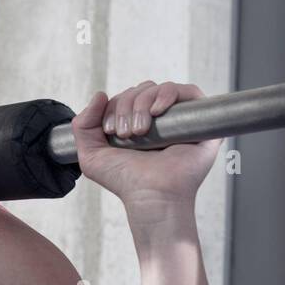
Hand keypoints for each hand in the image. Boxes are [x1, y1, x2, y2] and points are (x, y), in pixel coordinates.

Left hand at [70, 81, 222, 210]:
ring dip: (142, 103)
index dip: (115, 106)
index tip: (111, 131)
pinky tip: (157, 112)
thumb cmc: (125, 181)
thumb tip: (100, 94)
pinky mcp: (201, 122)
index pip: (126, 97)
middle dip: (127, 105)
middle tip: (125, 133)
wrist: (150, 195)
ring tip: (139, 130)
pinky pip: (188, 91)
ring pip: (161, 89)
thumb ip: (83, 125)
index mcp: (138, 124)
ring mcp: (181, 120)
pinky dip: (168, 94)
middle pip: (142, 90)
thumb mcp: (91, 155)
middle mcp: (161, 121)